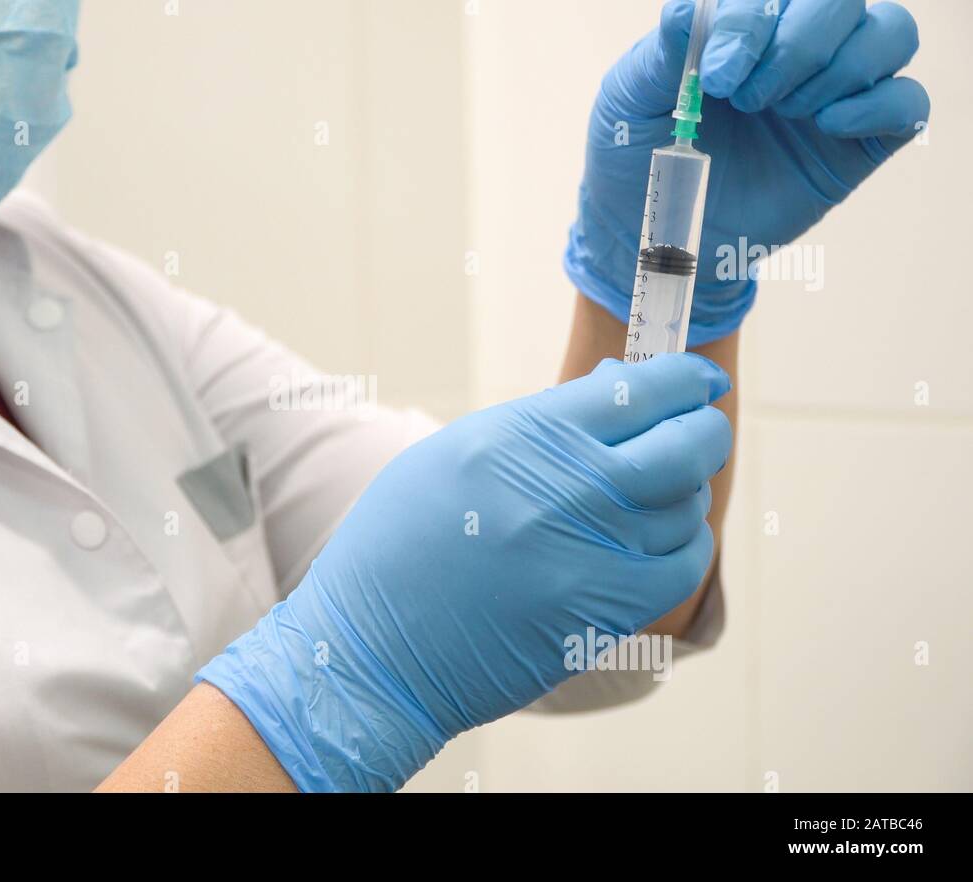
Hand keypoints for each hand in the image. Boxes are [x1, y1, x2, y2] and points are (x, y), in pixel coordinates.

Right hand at [198, 354, 732, 790]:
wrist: (374, 650)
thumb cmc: (401, 548)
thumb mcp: (453, 456)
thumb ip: (537, 424)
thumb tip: (617, 389)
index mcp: (519, 436)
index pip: (640, 389)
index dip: (684, 379)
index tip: (697, 380)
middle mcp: (565, 487)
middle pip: (685, 444)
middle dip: (703, 430)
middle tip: (699, 429)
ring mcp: (592, 552)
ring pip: (688, 507)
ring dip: (685, 493)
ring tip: (659, 493)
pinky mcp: (605, 612)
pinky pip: (683, 566)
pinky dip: (685, 547)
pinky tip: (660, 542)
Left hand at [565, 0, 930, 344]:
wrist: (653, 231)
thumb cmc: (636, 154)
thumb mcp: (632, 97)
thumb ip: (666, 50)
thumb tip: (689, 9)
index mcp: (743, 22)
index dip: (753, 19)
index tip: (717, 75)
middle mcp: (795, 45)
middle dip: (799, 43)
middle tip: (748, 99)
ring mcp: (831, 90)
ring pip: (890, 33)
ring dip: (838, 69)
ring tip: (784, 111)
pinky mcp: (856, 142)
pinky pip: (908, 102)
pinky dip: (877, 105)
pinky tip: (826, 126)